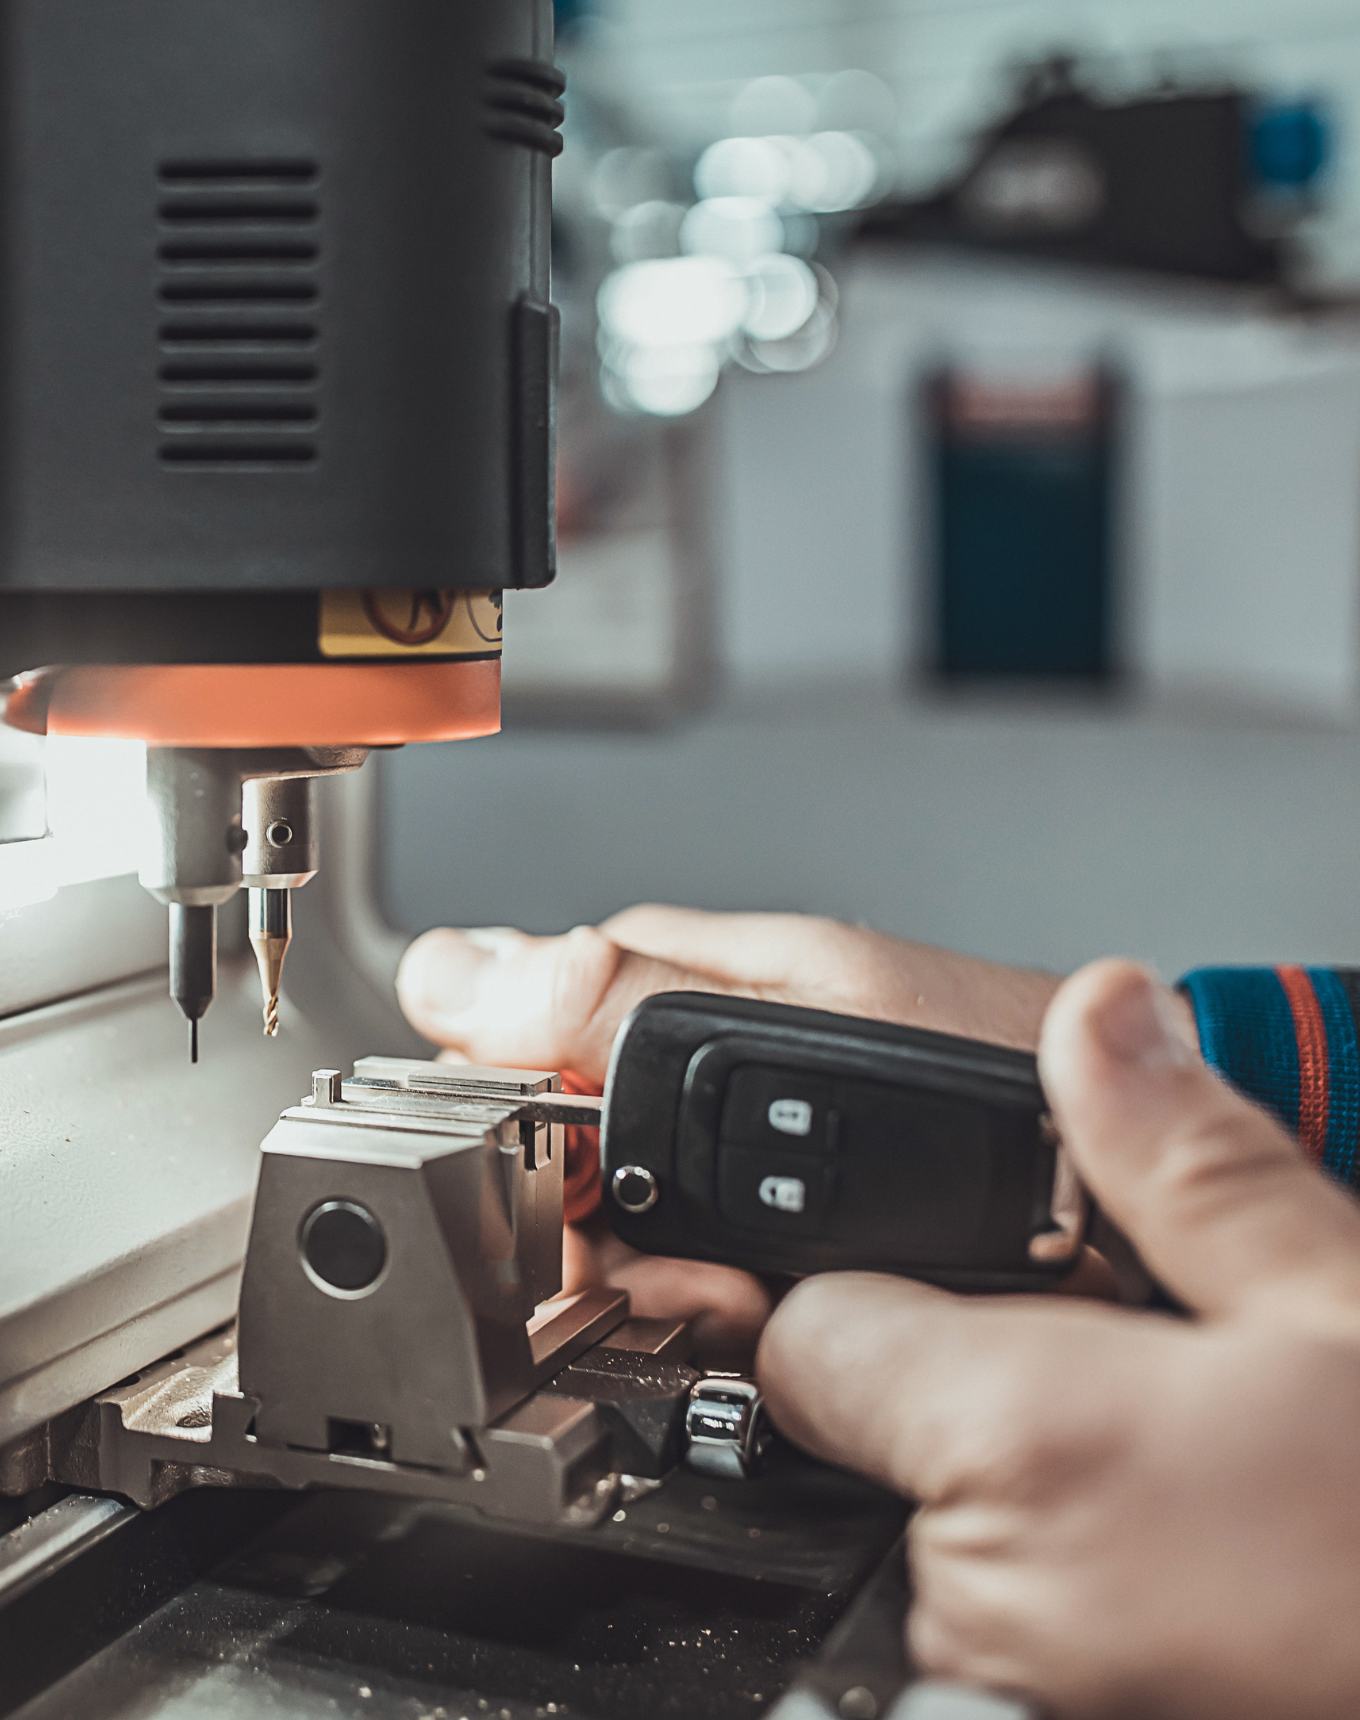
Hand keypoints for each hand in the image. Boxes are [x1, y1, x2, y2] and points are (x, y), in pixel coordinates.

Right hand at [396, 907, 1059, 1362]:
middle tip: (660, 1263)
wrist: (1115, 1180)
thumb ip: (618, 998)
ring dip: (657, 1287)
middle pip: (574, 1153)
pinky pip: (704, 1291)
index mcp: (695, 984)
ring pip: (631, 1238)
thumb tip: (453, 967)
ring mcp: (753, 1160)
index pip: (530, 1032)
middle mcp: (714, 1067)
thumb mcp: (791, 1012)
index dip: (509, 1118)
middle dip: (591, 1226)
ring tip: (731, 1298)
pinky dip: (717, 1323)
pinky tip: (757, 1323)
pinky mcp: (791, 1241)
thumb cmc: (984, 1061)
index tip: (531, 1191)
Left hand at [758, 960, 1359, 1719]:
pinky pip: (1006, 1614)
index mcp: (1026, 1445)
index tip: (982, 1272)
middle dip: (977, 1384)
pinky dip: (1071, 1570)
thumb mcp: (1337, 1304)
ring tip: (1187, 1471)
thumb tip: (1097, 1019)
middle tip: (1141, 1373)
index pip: (811, 1335)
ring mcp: (1012, 1680)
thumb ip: (1184, 1163)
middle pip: (874, 1428)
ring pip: (942, 1526)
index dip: (881, 1281)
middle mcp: (985, 1592)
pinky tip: (1189, 1547)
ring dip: (1035, 1487)